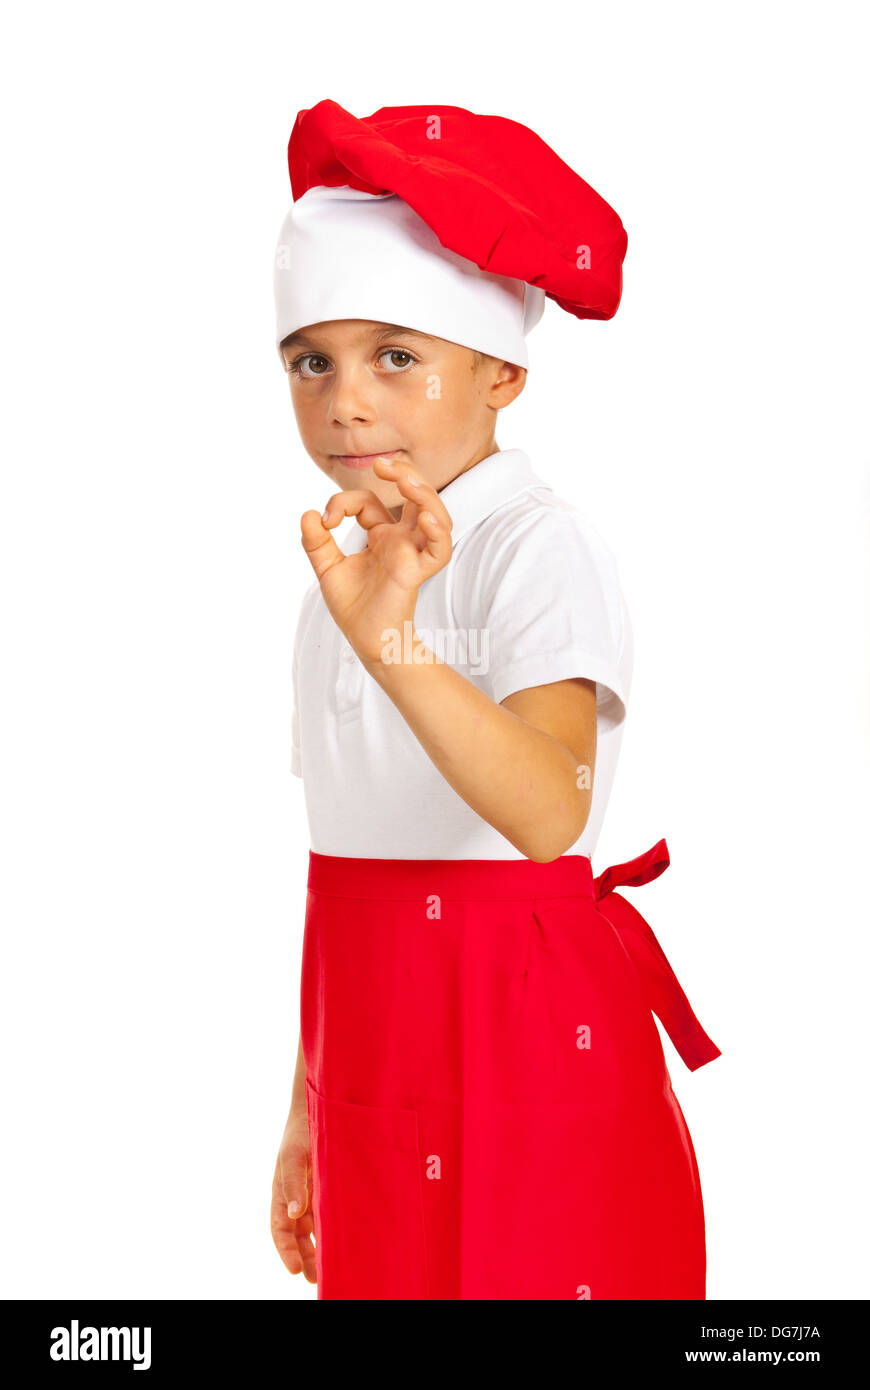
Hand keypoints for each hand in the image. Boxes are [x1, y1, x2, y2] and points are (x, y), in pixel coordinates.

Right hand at [270, 1113, 315, 1282]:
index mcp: (281, 1193)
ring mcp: (311, 1194)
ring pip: (312, 1230)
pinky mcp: (327, 1189)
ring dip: (317, 1249)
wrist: (319, 1109)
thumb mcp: (293, 1157)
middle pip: (296, 1236)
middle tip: (315, 1279)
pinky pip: (327, 1215)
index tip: (295, 1271)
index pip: (280, 1230)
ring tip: (328, 1270)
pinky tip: (343, 1241)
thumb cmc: (301, 1132)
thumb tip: (293, 1214)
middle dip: (303, 1258)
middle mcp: (295, 1198)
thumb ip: (292, 1184)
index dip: (286, 1251)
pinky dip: (330, 1231)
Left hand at [299, 456, 452, 664]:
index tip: (326, 520)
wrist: (365, 641)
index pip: (368, 502)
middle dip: (403, 473)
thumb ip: (316, 543)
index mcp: (381, 536)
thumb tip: (308, 514)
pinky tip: (427, 519)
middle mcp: (400, 540)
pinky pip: (439, 550)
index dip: (344, 502)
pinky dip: (437, 533)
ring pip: (434, 515)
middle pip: (415, 495)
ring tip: (407, 481)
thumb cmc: (353, 607)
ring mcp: (411, 554)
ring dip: (425, 495)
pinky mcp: (417, 572)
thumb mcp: (328, 569)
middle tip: (382, 463)